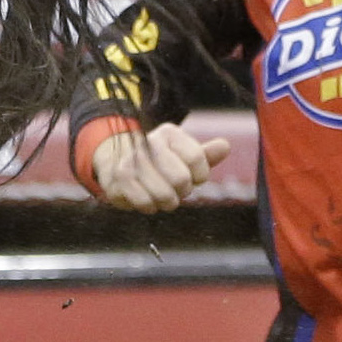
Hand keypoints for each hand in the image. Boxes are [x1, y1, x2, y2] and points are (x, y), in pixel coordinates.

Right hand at [91, 122, 231, 212]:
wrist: (115, 162)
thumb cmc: (159, 163)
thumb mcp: (183, 156)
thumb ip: (205, 154)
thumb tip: (225, 146)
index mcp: (170, 134)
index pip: (198, 159)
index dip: (199, 175)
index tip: (191, 175)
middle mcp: (149, 141)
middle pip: (182, 179)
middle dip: (182, 191)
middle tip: (174, 188)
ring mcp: (132, 159)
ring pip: (164, 195)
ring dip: (166, 202)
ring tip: (160, 194)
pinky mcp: (119, 178)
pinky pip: (146, 203)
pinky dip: (149, 207)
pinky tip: (145, 197)